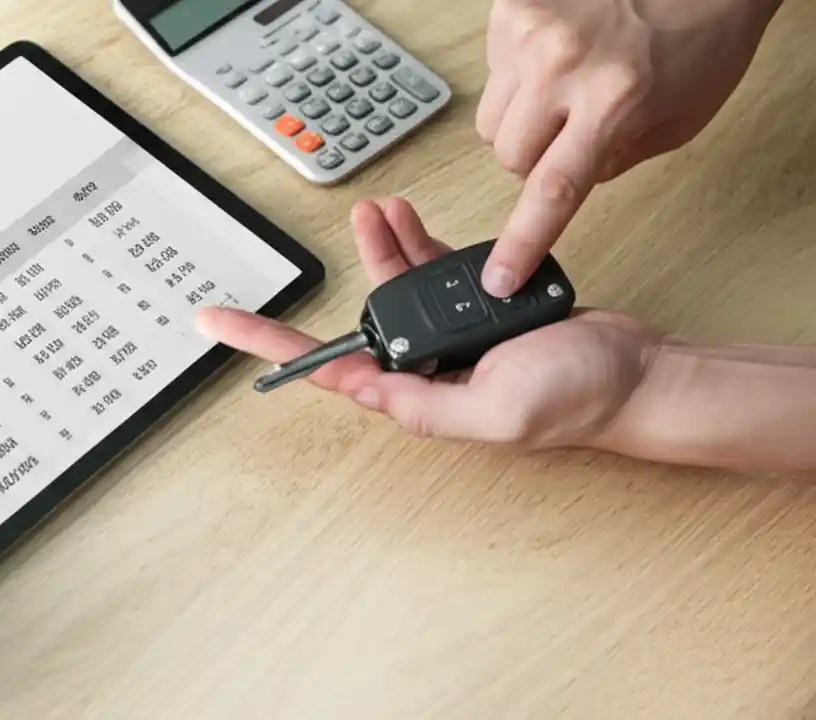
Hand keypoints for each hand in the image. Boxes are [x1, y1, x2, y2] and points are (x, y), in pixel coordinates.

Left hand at [197, 198, 664, 448]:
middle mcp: (428, 369)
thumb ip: (425, 404)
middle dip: (350, 270)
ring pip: (399, 288)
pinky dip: (419, 246)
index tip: (223, 326)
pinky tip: (408, 223)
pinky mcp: (479, 310)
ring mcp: (453, 338)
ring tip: (378, 208)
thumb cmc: (577, 399)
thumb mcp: (496, 412)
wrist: (636, 371)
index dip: (272, 348)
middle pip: (364, 318)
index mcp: (418, 396)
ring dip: (385, 248)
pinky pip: (436, 274)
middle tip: (353, 218)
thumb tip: (365, 388)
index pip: (331, 370)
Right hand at [477, 0, 782, 295]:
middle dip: (535, 157)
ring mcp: (530, 32)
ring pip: (491, 120)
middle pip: (507, 156)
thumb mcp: (676, 121)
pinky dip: (518, 74)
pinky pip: (491, 72)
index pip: (551, 190)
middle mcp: (562, 65)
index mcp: (614, 100)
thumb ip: (612, 162)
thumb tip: (559, 185)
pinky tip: (556, 55)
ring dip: (522, 117)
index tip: (499, 279)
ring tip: (565, 87)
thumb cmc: (700, 38)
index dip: (522, 242)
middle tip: (573, 131)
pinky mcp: (510, 9)